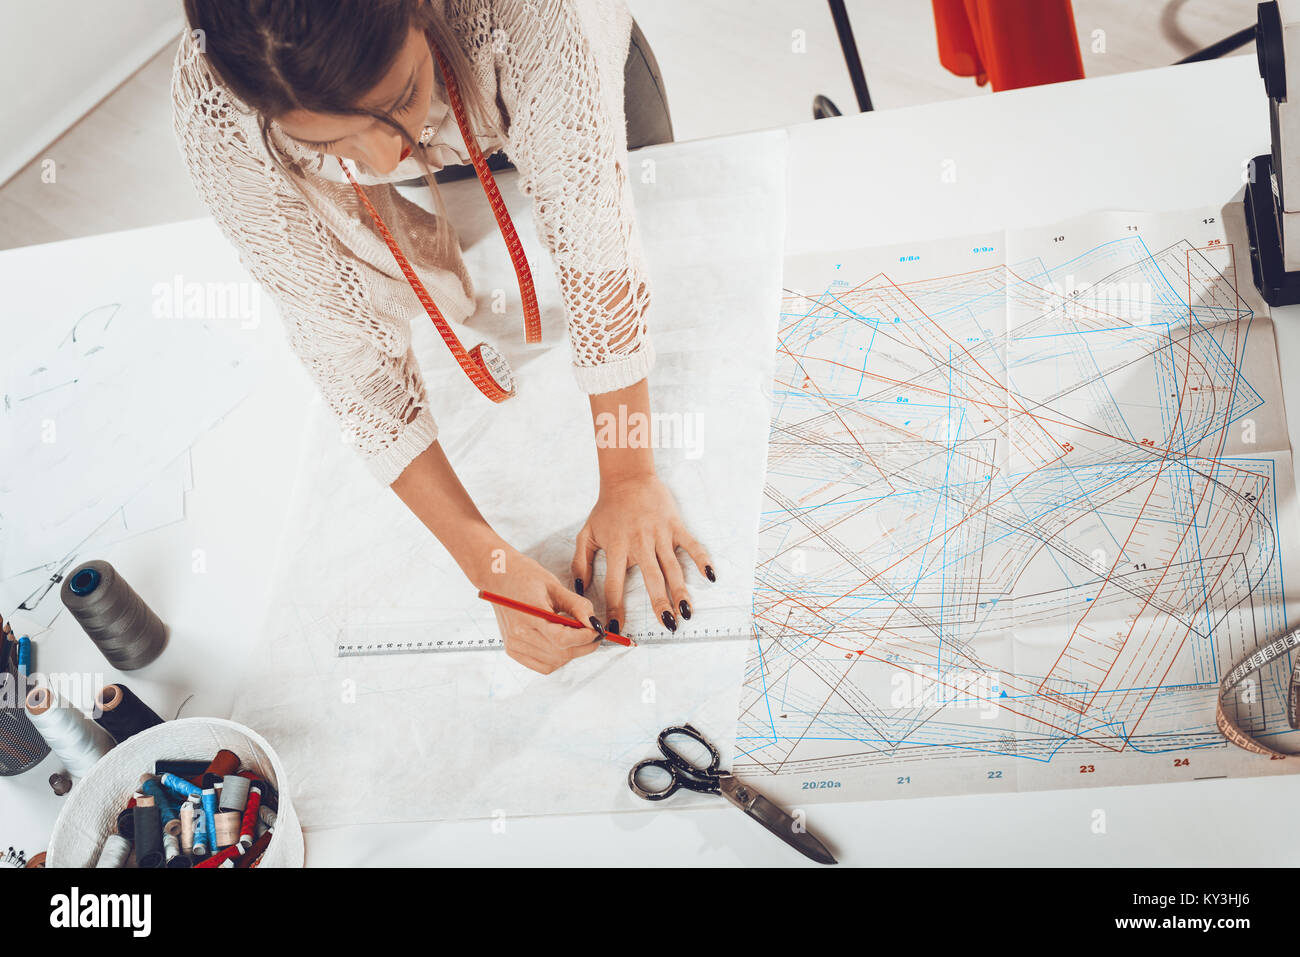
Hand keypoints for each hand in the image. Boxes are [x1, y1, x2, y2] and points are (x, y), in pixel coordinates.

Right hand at [477, 546, 604, 674]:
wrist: (498, 576)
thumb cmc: (525, 576)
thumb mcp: (554, 586)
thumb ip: (577, 606)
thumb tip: (594, 623)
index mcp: (529, 615)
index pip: (562, 638)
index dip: (584, 638)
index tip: (598, 630)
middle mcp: (518, 634)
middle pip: (560, 653)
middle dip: (583, 646)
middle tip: (593, 633)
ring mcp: (514, 644)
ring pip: (554, 662)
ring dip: (571, 652)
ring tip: (574, 634)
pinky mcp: (512, 650)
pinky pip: (542, 665)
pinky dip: (557, 658)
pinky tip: (560, 643)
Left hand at [571, 472, 713, 635]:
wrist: (627, 478)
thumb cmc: (607, 508)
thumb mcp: (586, 534)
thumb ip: (580, 563)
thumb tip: (579, 589)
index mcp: (616, 548)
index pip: (614, 586)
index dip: (614, 610)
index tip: (616, 630)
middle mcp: (639, 543)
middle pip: (651, 579)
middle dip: (659, 604)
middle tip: (667, 625)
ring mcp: (659, 534)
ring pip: (672, 567)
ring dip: (680, 591)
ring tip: (685, 613)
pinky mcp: (674, 525)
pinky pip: (691, 545)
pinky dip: (702, 559)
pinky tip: (710, 576)